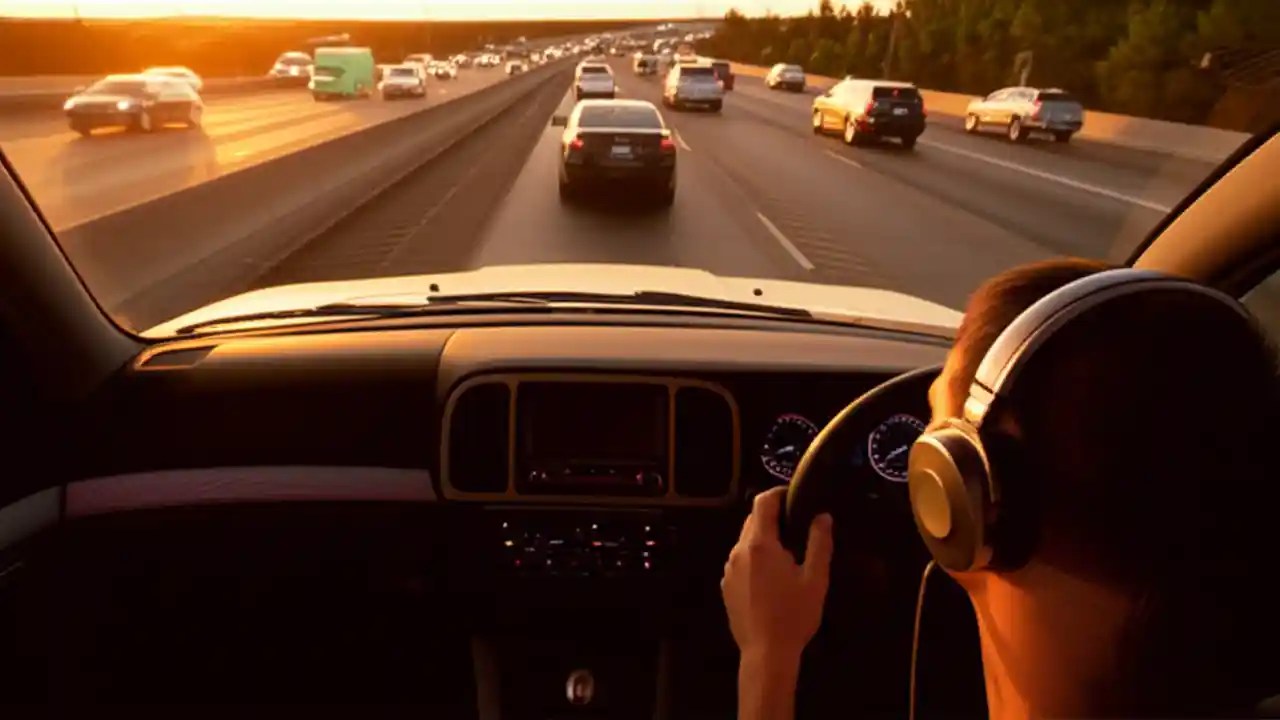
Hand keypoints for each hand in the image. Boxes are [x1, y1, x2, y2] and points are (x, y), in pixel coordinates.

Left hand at [722, 486, 833, 663]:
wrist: (766, 653)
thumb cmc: (794, 615)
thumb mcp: (815, 579)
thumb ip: (819, 543)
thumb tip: (822, 516)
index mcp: (760, 545)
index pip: (762, 503)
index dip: (778, 493)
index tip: (793, 495)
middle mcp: (738, 551)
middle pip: (752, 521)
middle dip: (773, 518)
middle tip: (797, 527)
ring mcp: (729, 569)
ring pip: (745, 542)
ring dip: (763, 540)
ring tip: (787, 554)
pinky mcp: (726, 586)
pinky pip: (740, 561)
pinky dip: (754, 559)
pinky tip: (771, 577)